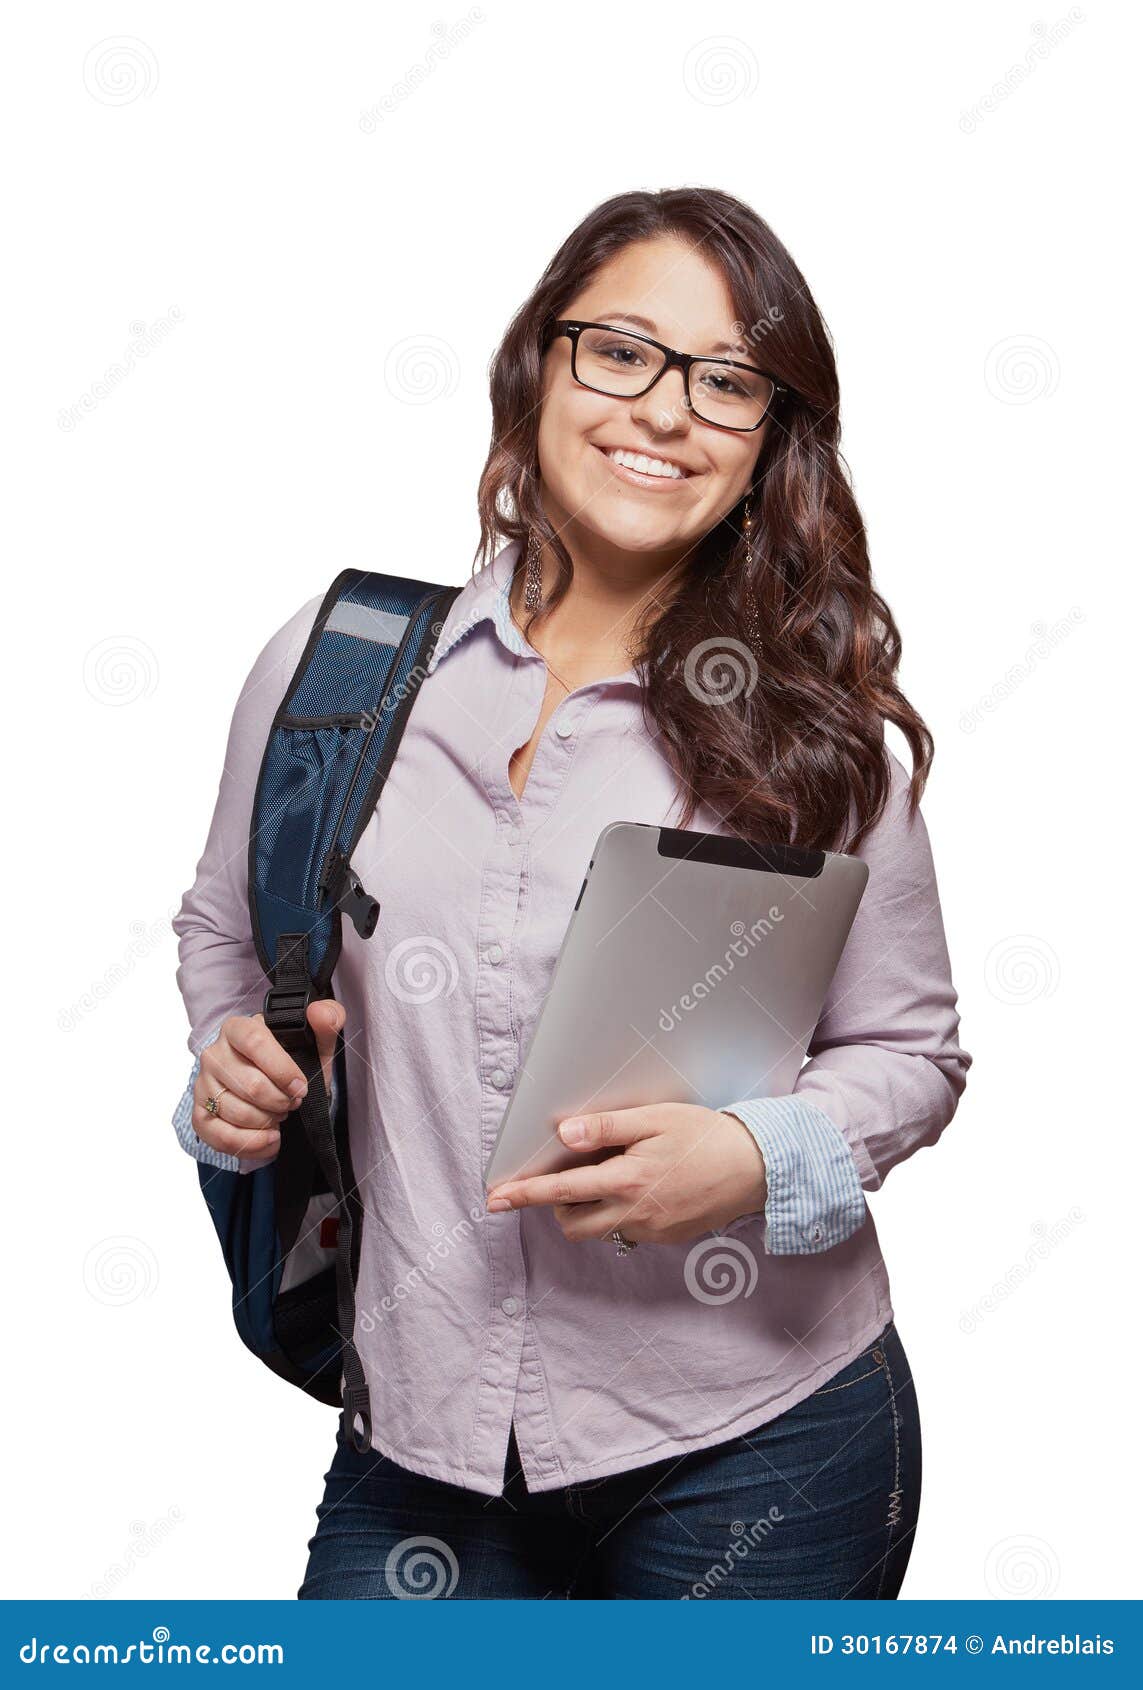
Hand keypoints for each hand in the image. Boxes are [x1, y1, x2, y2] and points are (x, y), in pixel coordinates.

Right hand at [192, 1000, 345, 1158]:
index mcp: (238, 1028)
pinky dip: (251, 1144)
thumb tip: (320, 1013)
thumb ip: (327, 1020)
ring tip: (280, 1115)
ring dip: (268, 1122)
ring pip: (237, 1113)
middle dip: (280, 1101)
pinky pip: (220, 1136)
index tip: (300, 1087)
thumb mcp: (316, 1041)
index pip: (254, 1042)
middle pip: (250, 1085)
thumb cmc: (294, 1061)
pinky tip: (270, 1138)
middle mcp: (214, 1054)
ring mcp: (203, 1084)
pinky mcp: (200, 1113)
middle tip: (293, 1102)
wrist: (277, 1088)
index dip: (281, 1069)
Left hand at [484, 1102, 766, 1246]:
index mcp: (626, 1180)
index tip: (494, 1199)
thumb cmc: (704, 1135)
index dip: (524, 1195)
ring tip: (607, 1177)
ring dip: (588, 1210)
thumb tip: (563, 1136)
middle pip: (573, 1222)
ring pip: (599, 1229)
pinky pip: (628, 1230)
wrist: (756, 1167)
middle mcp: (634, 1212)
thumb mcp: (654, 1119)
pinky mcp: (666, 1237)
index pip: (560, 1192)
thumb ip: (606, 1127)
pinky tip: (641, 1185)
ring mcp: (651, 1230)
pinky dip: (620, 1211)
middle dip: (557, 1206)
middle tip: (565, 1178)